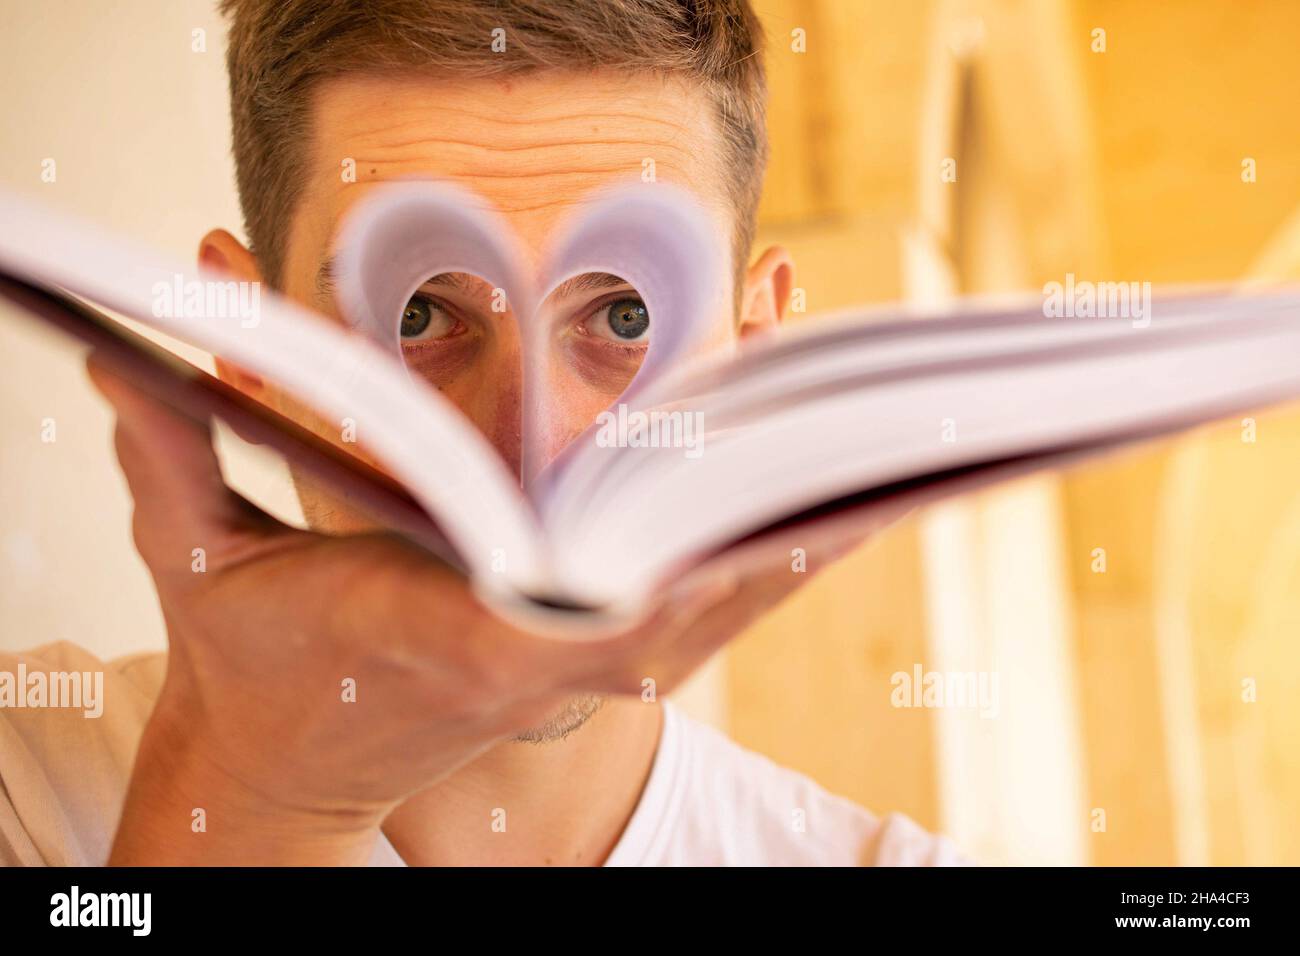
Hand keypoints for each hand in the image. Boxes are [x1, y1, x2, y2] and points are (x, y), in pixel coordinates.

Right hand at [89, 357, 806, 864]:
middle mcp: (522, 659)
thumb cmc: (254, 663)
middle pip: (671, 613)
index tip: (739, 527)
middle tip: (850, 470)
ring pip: (698, 625)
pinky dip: (757, 581)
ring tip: (872, 491)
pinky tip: (816, 530)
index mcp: (443, 635)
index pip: (566, 610)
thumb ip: (173, 460)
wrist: (282, 764)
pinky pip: (690, 625)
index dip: (656, 575)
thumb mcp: (195, 563)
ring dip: (782, 562)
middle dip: (758, 546)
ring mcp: (559, 670)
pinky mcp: (578, 664)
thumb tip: (122, 357)